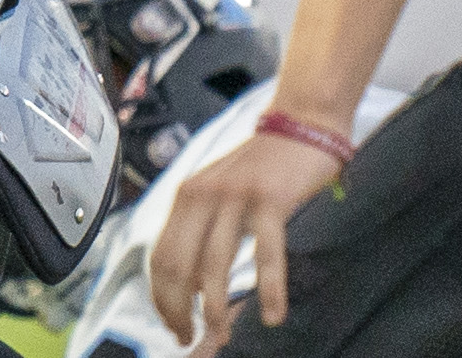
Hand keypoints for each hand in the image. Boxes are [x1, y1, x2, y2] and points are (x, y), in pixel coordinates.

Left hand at [150, 127, 343, 348]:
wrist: (300, 125)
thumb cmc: (262, 167)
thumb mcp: (220, 193)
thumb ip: (205, 229)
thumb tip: (194, 285)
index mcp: (186, 196)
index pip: (161, 255)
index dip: (162, 296)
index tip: (171, 324)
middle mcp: (202, 195)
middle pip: (178, 263)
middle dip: (179, 308)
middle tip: (190, 340)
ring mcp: (234, 197)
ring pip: (214, 263)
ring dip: (215, 308)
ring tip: (219, 336)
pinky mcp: (269, 200)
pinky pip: (266, 253)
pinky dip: (268, 288)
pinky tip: (272, 314)